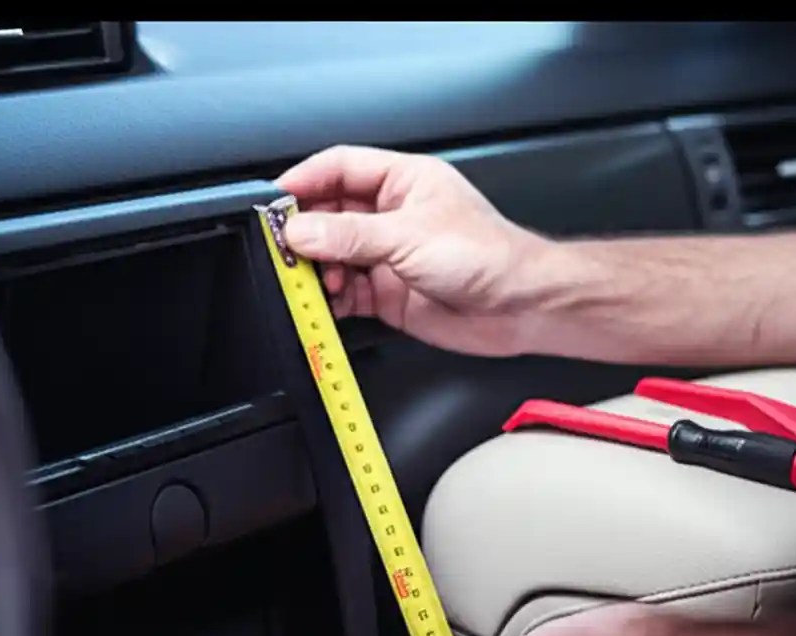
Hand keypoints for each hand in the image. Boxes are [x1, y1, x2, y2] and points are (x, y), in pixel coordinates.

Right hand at [275, 145, 559, 356]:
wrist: (521, 307)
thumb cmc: (488, 256)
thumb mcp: (408, 237)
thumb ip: (349, 236)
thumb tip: (300, 231)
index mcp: (403, 181)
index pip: (340, 167)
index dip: (305, 180)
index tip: (275, 200)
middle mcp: (393, 216)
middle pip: (330, 214)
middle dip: (305, 232)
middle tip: (282, 248)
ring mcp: (389, 255)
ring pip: (334, 257)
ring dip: (317, 270)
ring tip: (310, 281)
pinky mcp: (389, 293)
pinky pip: (347, 293)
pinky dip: (332, 299)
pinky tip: (327, 304)